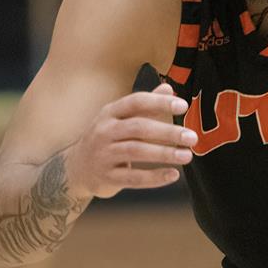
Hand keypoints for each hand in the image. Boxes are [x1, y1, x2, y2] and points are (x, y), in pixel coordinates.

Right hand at [65, 83, 195, 198]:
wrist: (76, 167)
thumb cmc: (106, 138)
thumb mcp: (120, 119)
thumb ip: (145, 106)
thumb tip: (169, 89)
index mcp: (109, 113)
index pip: (135, 102)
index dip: (159, 102)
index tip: (183, 106)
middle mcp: (104, 131)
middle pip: (138, 128)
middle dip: (167, 132)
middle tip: (192, 137)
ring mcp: (103, 155)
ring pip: (136, 152)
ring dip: (164, 153)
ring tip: (187, 156)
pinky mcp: (106, 177)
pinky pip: (133, 178)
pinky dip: (154, 178)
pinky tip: (173, 175)